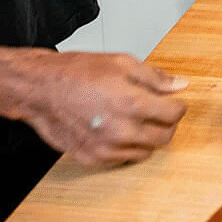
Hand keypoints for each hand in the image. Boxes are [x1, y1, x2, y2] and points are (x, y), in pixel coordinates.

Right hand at [16, 50, 189, 164]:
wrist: (41, 90)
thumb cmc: (76, 73)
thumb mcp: (121, 63)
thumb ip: (155, 78)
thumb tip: (180, 85)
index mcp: (131, 103)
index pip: (174, 115)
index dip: (178, 106)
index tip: (174, 102)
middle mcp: (121, 131)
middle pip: (164, 137)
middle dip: (167, 123)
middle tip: (158, 112)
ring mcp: (107, 148)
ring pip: (145, 151)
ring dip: (147, 137)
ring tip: (134, 119)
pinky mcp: (93, 159)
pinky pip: (123, 158)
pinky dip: (126, 146)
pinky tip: (116, 128)